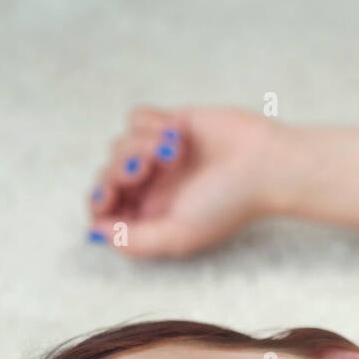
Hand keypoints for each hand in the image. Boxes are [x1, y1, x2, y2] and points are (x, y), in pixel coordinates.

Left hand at [87, 104, 278, 258]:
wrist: (261, 164)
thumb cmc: (226, 205)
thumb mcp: (177, 236)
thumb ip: (134, 241)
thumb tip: (96, 232)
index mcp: (150, 218)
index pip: (103, 211)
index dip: (99, 200)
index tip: (111, 194)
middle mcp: (150, 190)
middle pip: (105, 175)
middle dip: (119, 171)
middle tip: (145, 171)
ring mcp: (157, 157)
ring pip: (118, 144)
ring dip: (141, 146)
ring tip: (173, 153)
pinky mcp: (168, 125)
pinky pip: (136, 118)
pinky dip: (152, 124)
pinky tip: (177, 136)